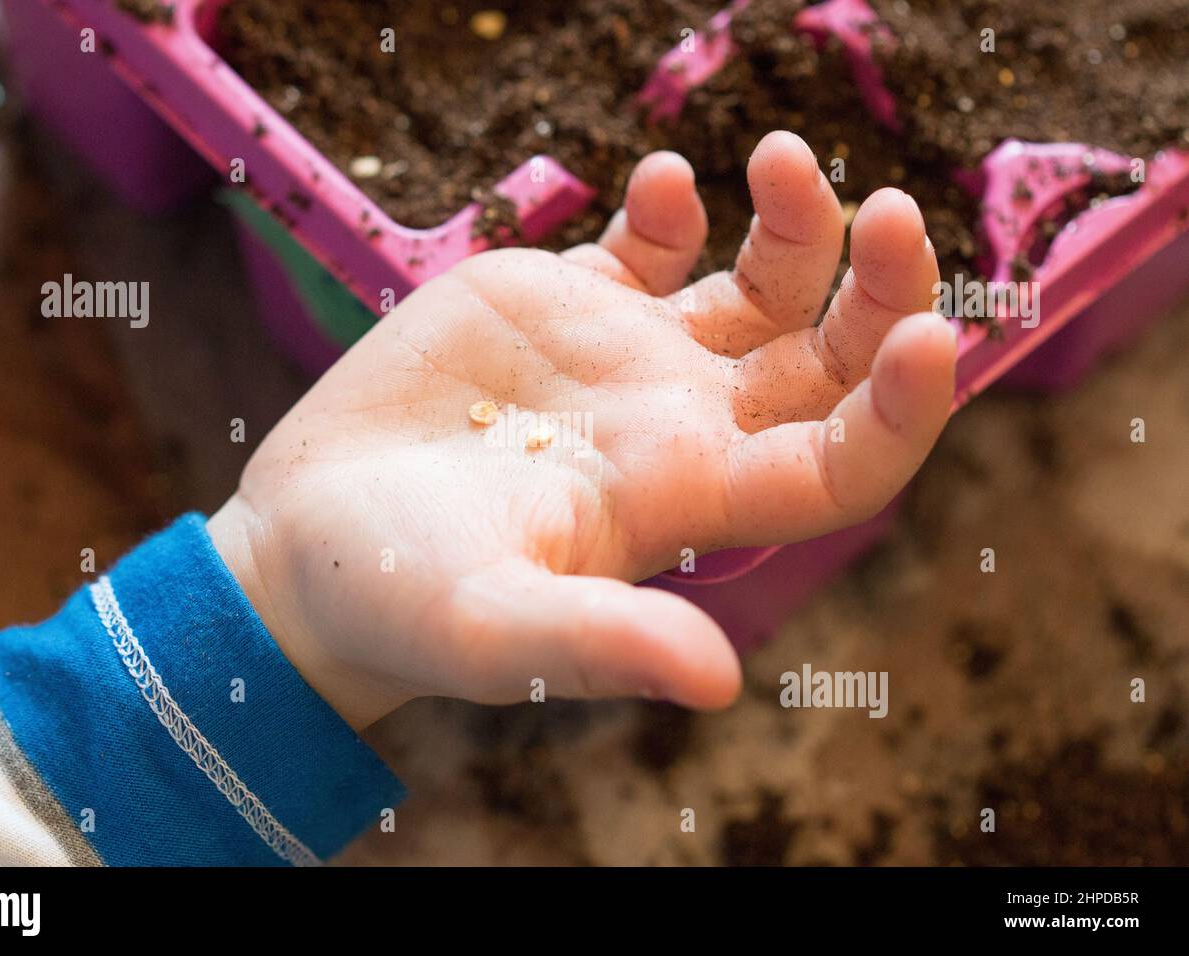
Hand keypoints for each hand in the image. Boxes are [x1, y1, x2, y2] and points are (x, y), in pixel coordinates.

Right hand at [207, 130, 952, 728]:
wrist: (309, 542)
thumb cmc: (392, 599)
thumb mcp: (489, 627)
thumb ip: (595, 642)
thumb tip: (716, 684)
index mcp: (685, 502)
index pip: (840, 464)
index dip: (903, 411)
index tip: (930, 334)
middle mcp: (680, 428)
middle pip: (830, 361)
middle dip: (880, 289)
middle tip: (889, 210)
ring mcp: (629, 363)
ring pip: (763, 288)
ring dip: (798, 223)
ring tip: (781, 156)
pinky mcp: (564, 309)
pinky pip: (653, 247)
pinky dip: (675, 204)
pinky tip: (662, 182)